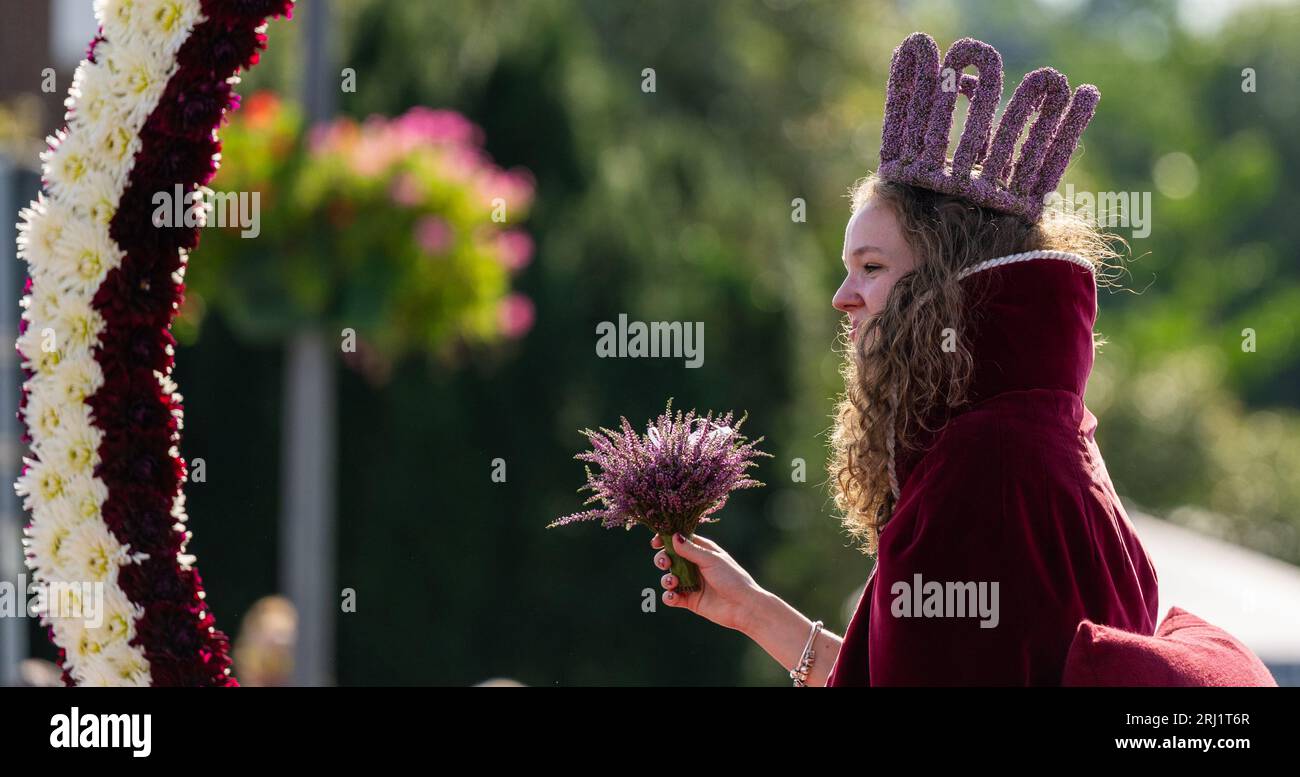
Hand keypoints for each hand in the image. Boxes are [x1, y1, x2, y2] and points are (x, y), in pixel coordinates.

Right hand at [651, 532, 766, 632]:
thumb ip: (690, 550)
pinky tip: (673, 596)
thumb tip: (673, 536)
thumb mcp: (711, 560)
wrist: (744, 607)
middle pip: (671, 558)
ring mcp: (692, 583)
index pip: (680, 541)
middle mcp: (695, 566)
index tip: (656, 542)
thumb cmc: (732, 578)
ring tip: (673, 582)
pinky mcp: (690, 600)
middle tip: (665, 563)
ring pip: (669, 577)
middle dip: (663, 559)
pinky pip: (672, 597)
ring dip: (666, 579)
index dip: (666, 540)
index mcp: (702, 551)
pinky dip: (669, 596)